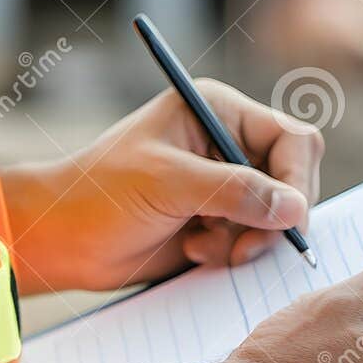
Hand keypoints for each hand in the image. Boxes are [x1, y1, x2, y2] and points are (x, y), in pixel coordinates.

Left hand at [3, 79, 322, 292]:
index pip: (291, 138)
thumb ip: (235, 191)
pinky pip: (253, 239)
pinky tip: (194, 250)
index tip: (287, 218)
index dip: (296, 179)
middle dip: (273, 217)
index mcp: (218, 112)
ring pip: (276, 215)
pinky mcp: (217, 220)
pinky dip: (232, 251)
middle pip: (292, 179)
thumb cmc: (102, 195)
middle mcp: (227, 143)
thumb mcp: (169, 184)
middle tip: (244, 246)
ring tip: (203, 245)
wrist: (65, 240)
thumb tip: (296, 208)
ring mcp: (223, 183)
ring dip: (247, 239)